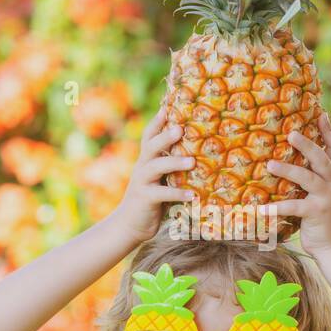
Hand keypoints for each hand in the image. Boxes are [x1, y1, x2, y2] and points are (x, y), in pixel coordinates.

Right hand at [109, 106, 196, 243]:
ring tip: (192, 162)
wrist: (130, 225)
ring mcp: (142, 182)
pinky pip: (162, 193)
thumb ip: (172, 165)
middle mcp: (142, 166)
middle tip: (180, 128)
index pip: (150, 134)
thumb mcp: (160, 179)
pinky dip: (177, 193)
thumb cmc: (151, 199)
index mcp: (147, 159)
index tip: (169, 105)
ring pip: (156, 167)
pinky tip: (192, 195)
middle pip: (151, 145)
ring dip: (174, 163)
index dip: (158, 120)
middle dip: (165, 136)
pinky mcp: (145, 198)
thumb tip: (200, 153)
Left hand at [262, 113, 330, 256]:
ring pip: (308, 178)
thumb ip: (314, 179)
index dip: (329, 131)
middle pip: (322, 157)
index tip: (322, 113)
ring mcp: (326, 197)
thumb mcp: (323, 195)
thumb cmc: (323, 220)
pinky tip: (261, 209)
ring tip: (270, 164)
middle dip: (307, 144)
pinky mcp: (318, 213)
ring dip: (288, 170)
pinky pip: (295, 207)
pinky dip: (277, 208)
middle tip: (291, 132)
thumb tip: (289, 163)